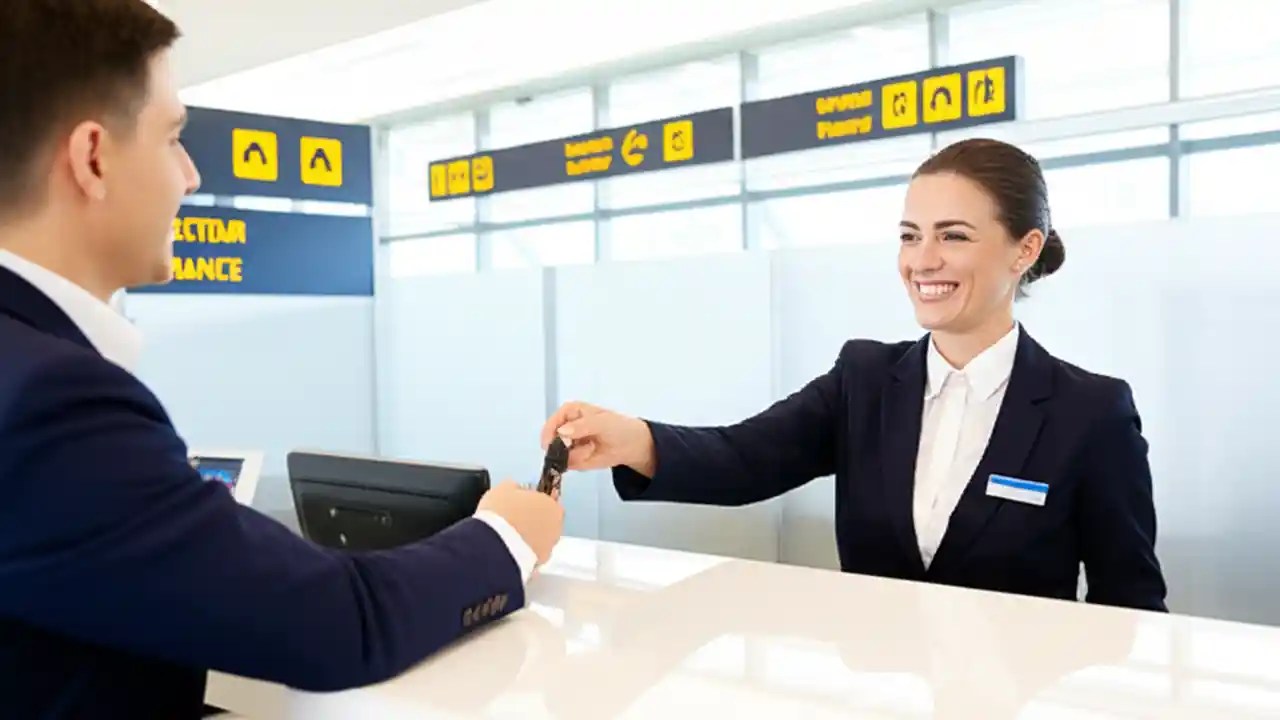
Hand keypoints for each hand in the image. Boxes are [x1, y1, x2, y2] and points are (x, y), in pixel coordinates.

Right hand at [477, 481, 563, 565]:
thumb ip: (513, 488)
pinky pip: (531, 556)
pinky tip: (507, 551)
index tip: (518, 505)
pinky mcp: (538, 566)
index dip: (531, 503)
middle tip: (511, 521)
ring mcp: (548, 548)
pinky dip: (522, 554)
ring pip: (539, 541)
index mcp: (552, 505)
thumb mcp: (502, 489)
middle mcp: (555, 528)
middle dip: (532, 522)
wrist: (494, 546)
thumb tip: (514, 489)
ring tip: (506, 538)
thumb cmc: (500, 514)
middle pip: (545, 522)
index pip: (546, 501)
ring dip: (527, 539)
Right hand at [540, 401, 656, 476]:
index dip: (549, 434)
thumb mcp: (602, 422)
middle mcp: (565, 428)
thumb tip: (562, 432)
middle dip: (565, 448)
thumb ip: (582, 426)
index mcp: (570, 412)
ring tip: (593, 448)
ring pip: (560, 455)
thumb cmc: (618, 427)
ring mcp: (568, 445)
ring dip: (577, 455)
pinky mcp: (572, 459)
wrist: (631, 445)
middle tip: (585, 445)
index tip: (550, 445)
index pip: (552, 422)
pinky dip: (580, 462)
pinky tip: (592, 455)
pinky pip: (569, 464)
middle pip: (552, 441)